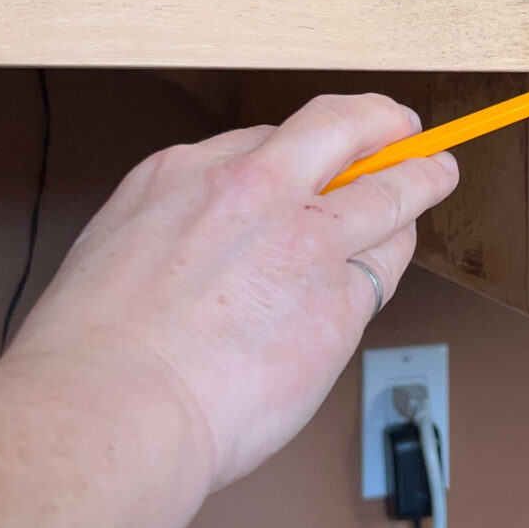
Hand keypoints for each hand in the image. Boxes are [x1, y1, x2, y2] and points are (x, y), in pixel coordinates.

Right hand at [3, 93, 457, 490]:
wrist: (114, 404)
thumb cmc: (92, 355)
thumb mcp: (112, 247)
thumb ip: (174, 227)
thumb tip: (211, 241)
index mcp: (184, 173)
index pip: (266, 138)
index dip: (300, 150)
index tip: (317, 157)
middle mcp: (252, 190)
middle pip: (342, 128)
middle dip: (383, 122)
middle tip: (403, 128)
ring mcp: (305, 238)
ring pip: (391, 189)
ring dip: (421, 177)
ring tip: (436, 175)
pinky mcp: (341, 297)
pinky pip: (385, 266)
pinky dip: (391, 260)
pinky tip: (392, 259)